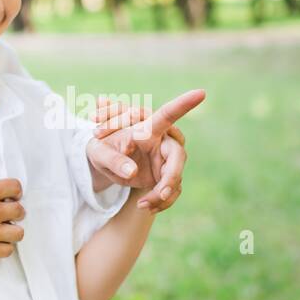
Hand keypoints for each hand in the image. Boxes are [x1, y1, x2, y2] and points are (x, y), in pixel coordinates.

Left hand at [86, 90, 202, 211]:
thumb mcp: (99, 154)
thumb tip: (131, 172)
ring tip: (142, 205)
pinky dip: (160, 202)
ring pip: (175, 177)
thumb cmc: (100, 150)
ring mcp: (166, 159)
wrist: (103, 164)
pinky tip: (145, 207)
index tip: (201, 93)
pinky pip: (171, 190)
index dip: (183, 104)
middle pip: (178, 155)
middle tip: (160, 194)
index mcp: (147, 128)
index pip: (167, 114)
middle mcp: (162, 141)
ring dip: (161, 194)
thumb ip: (113, 159)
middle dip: (171, 176)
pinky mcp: (165, 174)